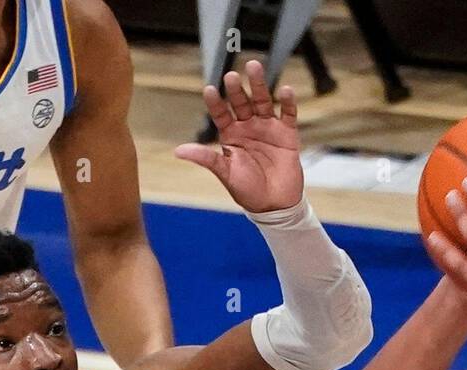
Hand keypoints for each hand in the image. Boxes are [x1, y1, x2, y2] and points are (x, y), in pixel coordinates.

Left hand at [174, 60, 303, 213]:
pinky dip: (287, 103)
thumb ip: (206, 158)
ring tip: (254, 67)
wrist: (274, 204)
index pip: (221, 113)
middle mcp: (248, 127)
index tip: (209, 90)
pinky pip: (288, 114)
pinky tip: (285, 90)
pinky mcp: (287, 134)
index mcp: (231, 135)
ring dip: (259, 85)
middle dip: (237, 89)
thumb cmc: (248, 190)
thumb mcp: (225, 173)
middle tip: (231, 76)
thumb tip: (178, 151)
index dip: (216, 103)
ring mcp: (268, 128)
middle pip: (241, 102)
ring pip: (263, 101)